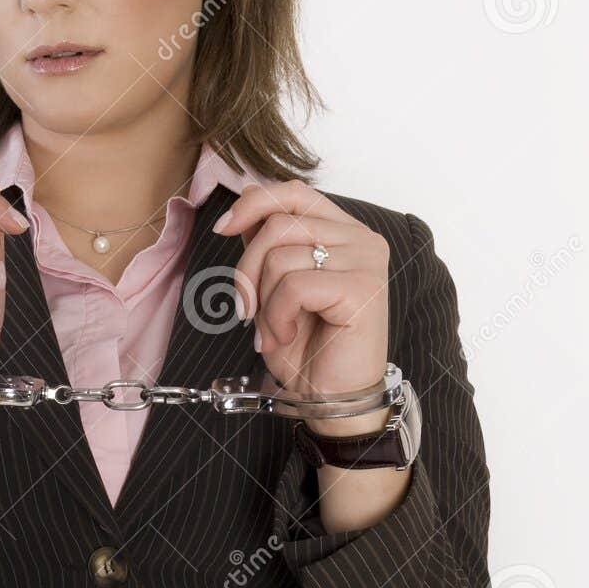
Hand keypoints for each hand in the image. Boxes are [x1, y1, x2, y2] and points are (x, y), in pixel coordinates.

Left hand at [213, 180, 391, 431]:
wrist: (329, 395)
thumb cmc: (307, 346)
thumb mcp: (274, 287)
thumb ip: (268, 245)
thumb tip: (243, 207)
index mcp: (342, 231)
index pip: (294, 192)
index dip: (253, 203)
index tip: (223, 228)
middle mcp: (360, 238)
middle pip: (278, 223)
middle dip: (247, 269)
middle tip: (248, 310)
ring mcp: (365, 261)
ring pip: (281, 254)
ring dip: (263, 301)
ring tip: (274, 330)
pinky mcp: (363, 287)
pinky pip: (294, 285)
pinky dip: (277, 315)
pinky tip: (286, 335)